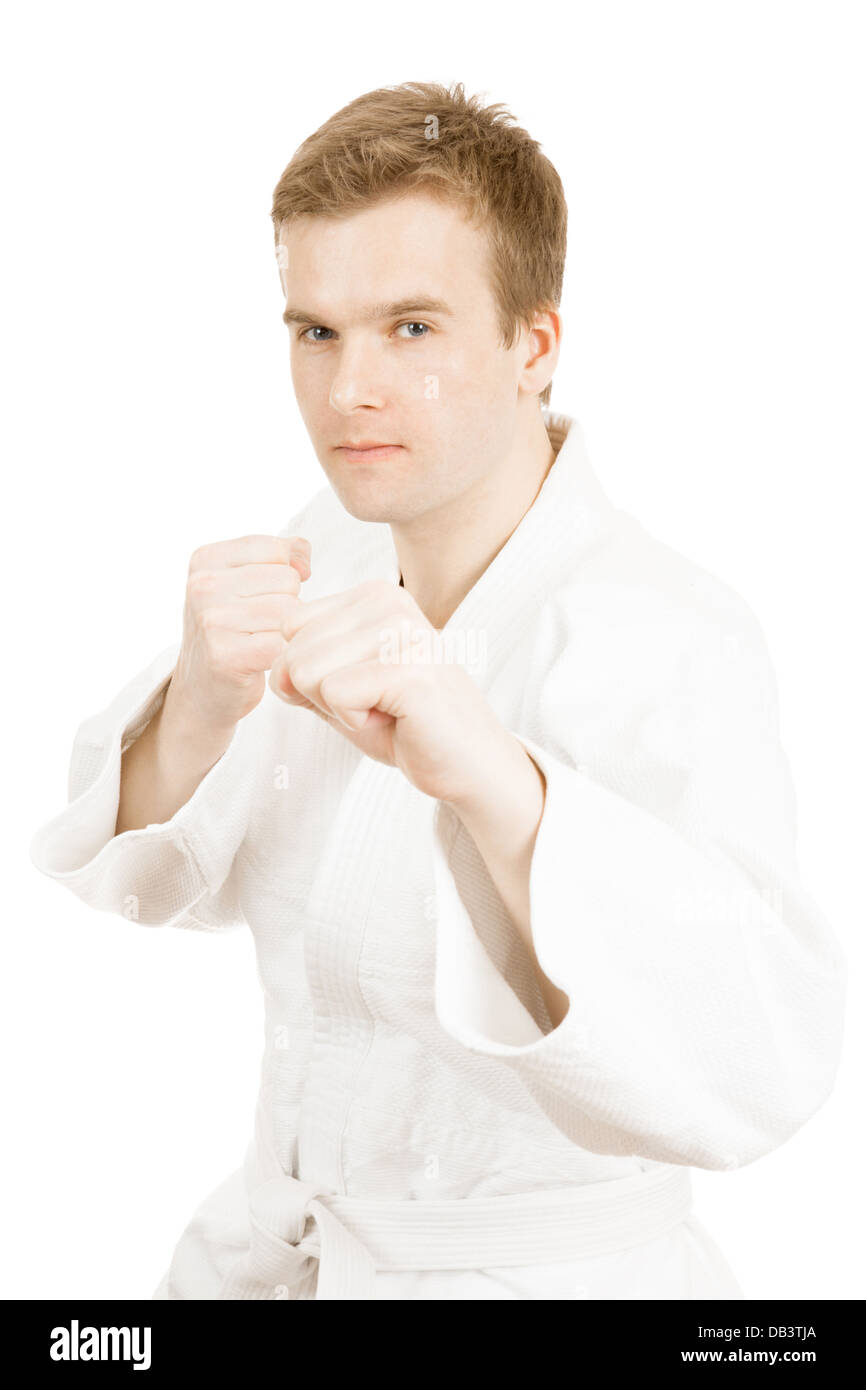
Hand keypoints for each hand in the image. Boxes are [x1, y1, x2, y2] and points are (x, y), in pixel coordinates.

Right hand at [167, 533, 311, 734]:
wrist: (201, 689)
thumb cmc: (231, 631)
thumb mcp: (243, 581)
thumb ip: (279, 556)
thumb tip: (304, 559)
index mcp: (206, 559)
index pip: (276, 550)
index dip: (284, 575)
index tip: (264, 597)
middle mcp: (203, 585)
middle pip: (288, 580)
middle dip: (286, 604)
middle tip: (260, 626)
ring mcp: (212, 620)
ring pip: (290, 611)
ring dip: (286, 631)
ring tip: (262, 641)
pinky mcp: (226, 655)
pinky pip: (284, 643)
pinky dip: (284, 654)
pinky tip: (264, 660)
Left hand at [267, 579, 510, 803]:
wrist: (468, 764)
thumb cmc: (405, 725)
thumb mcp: (340, 690)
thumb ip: (300, 672)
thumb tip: (275, 671)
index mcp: (372, 596)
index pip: (289, 627)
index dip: (310, 673)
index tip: (360, 687)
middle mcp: (388, 601)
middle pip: (294, 652)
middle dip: (323, 695)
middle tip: (375, 705)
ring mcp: (401, 632)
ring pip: (306, 673)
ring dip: (340, 709)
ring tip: (386, 710)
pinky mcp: (408, 670)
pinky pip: (334, 695)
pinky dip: (355, 722)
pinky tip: (395, 720)